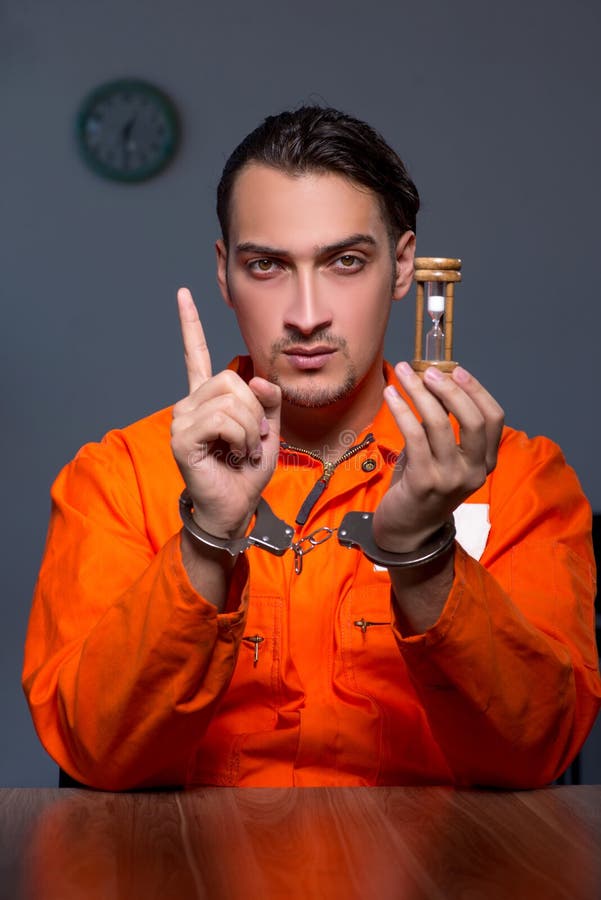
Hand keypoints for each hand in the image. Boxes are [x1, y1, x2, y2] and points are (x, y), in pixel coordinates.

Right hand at [171, 288, 281, 538]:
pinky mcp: (182, 437)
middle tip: (255, 441)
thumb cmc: (247, 471)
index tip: (182, 293)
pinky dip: (242, 438)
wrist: (234, 507)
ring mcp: (182, 419)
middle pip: (231, 380)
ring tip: (246, 451)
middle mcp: (189, 403)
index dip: (189, 323)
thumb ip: (269, 400)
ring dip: (251, 429)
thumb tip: (257, 379)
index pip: (195, 353)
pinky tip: (236, 454)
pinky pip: (223, 419)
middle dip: (256, 411)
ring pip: (231, 399)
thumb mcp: (270, 429)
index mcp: (207, 399)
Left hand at [372, 362, 503, 553]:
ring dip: (419, 393)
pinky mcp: (423, 482)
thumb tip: (434, 381)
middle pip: (472, 419)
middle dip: (451, 389)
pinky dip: (401, 410)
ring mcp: (450, 479)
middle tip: (428, 371)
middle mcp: (473, 471)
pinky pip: (414, 436)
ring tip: (403, 374)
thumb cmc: (423, 486)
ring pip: (440, 424)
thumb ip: (445, 426)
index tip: (455, 370)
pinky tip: (391, 395)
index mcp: (484, 463)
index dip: (476, 390)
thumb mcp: (442, 456)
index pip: (493, 418)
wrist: (407, 530)